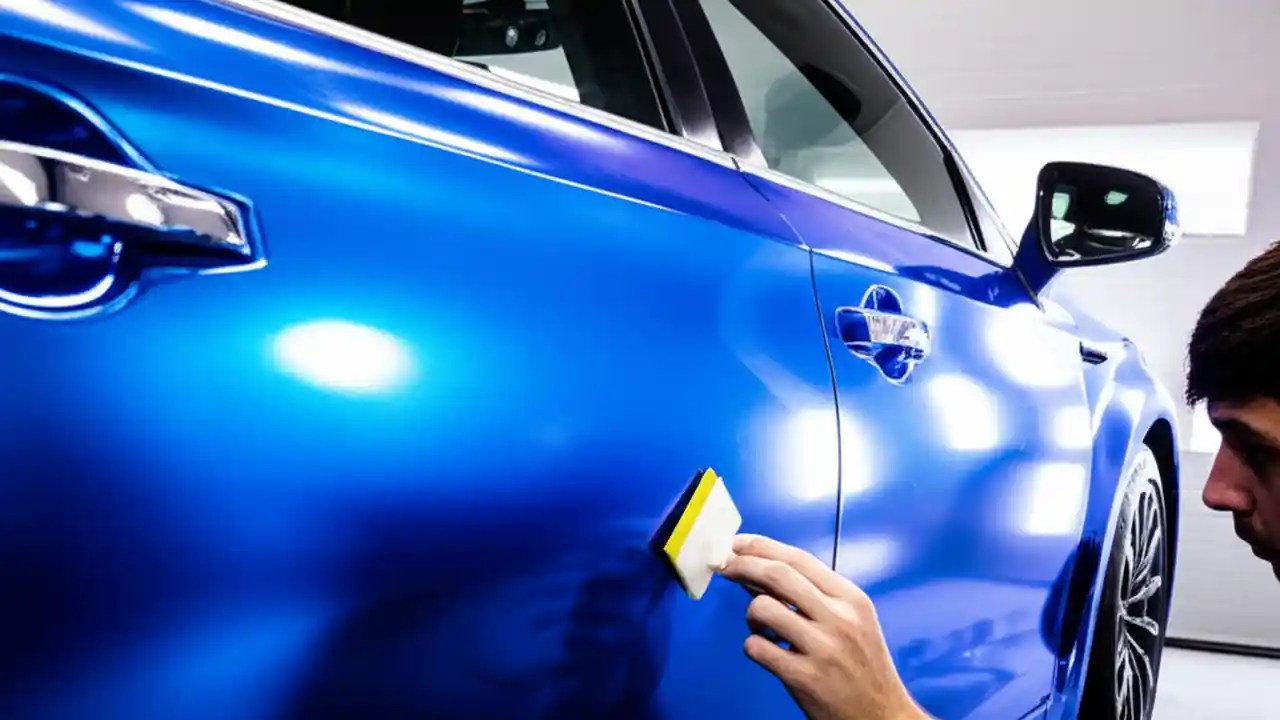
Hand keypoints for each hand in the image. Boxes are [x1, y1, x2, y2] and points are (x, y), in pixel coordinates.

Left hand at [718, 534, 929, 719]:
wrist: (882, 717)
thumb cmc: (862, 667)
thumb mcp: (852, 621)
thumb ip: (813, 595)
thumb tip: (761, 571)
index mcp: (851, 599)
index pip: (800, 558)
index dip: (762, 546)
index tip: (739, 543)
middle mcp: (839, 619)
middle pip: (778, 574)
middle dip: (743, 565)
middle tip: (725, 567)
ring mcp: (822, 648)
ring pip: (763, 608)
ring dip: (750, 613)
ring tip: (760, 626)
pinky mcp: (805, 678)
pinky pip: (757, 647)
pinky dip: (752, 646)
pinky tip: (766, 651)